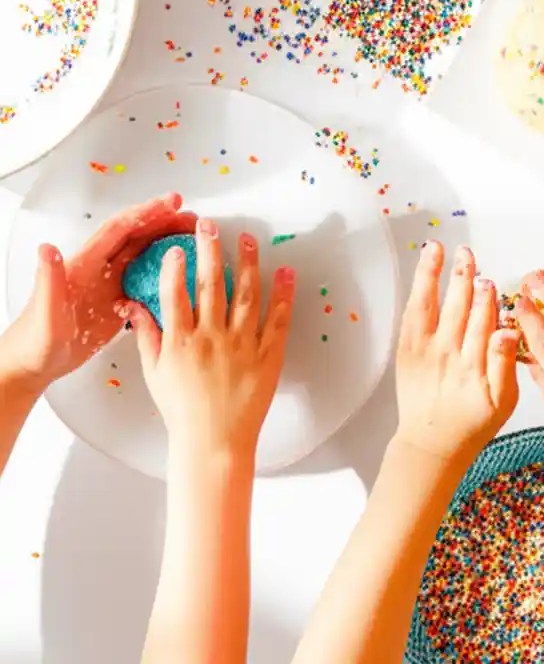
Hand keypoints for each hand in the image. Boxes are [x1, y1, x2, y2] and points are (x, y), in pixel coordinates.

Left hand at [0, 193, 195, 389]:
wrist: (33, 363)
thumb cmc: (35, 341)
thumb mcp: (44, 312)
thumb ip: (48, 280)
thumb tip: (48, 248)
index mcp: (82, 265)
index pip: (119, 231)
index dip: (146, 214)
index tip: (170, 204)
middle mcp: (97, 269)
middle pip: (135, 236)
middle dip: (163, 221)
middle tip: (190, 216)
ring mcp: (108, 284)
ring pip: (141, 253)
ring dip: (165, 241)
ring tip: (190, 235)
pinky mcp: (116, 300)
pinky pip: (143, 277)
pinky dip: (163, 268)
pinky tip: (179, 270)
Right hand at [118, 219, 295, 457]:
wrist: (214, 440)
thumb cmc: (182, 410)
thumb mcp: (154, 373)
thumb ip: (146, 336)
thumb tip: (133, 306)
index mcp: (181, 342)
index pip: (176, 295)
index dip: (176, 268)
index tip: (179, 246)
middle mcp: (212, 339)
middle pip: (211, 286)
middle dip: (211, 251)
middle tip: (211, 226)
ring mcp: (242, 346)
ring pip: (246, 296)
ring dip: (248, 264)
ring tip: (249, 240)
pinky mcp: (268, 356)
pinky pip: (278, 320)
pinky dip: (283, 295)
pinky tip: (285, 273)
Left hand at [394, 243, 519, 462]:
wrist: (432, 443)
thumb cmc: (472, 422)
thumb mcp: (503, 401)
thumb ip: (506, 364)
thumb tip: (508, 329)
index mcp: (474, 365)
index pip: (482, 323)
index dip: (486, 301)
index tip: (490, 282)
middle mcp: (447, 354)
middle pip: (457, 308)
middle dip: (463, 279)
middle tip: (467, 255)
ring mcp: (424, 350)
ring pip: (430, 305)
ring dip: (435, 276)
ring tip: (439, 250)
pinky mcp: (407, 350)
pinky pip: (411, 314)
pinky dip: (416, 291)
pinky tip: (422, 272)